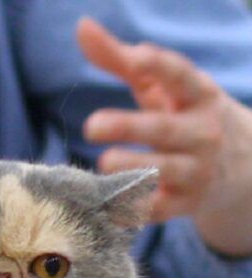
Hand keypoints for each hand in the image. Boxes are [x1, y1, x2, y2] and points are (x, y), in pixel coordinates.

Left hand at [78, 17, 251, 256]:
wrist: (242, 170)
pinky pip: (158, 210)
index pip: (181, 76)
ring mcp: (196, 171)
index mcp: (198, 97)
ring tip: (104, 164)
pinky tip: (109, 207)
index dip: (160, 65)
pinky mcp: (185, 205)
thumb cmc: (185, 116)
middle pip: (164, 129)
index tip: (137, 55)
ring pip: (163, 171)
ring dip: (133, 168)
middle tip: (91, 125)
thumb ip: (121, 60)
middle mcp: (201, 133)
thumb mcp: (162, 89)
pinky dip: (135, 210)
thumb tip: (81, 27)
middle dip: (129, 127)